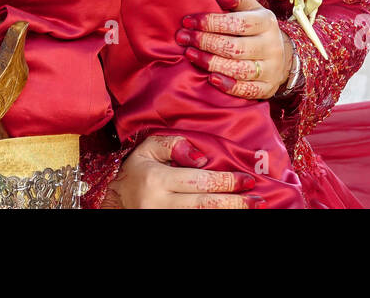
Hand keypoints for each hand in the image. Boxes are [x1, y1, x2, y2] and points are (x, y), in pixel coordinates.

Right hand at [101, 135, 264, 208]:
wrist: (112, 201)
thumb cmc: (135, 172)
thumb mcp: (147, 149)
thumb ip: (173, 145)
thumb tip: (201, 157)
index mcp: (158, 180)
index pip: (200, 181)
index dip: (226, 181)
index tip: (247, 180)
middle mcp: (160, 204)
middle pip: (205, 205)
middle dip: (235, 202)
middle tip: (257, 199)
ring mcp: (163, 219)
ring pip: (202, 217)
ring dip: (229, 213)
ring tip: (251, 209)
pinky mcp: (164, 225)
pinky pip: (194, 224)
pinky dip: (214, 219)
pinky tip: (229, 215)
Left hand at [178, 0, 292, 99]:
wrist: (282, 55)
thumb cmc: (256, 28)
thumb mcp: (251, 8)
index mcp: (267, 22)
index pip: (237, 23)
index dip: (210, 22)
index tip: (188, 21)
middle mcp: (271, 46)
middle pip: (235, 47)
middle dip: (205, 42)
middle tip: (183, 38)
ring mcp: (271, 69)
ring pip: (239, 69)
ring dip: (211, 63)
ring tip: (190, 55)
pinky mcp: (267, 88)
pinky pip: (247, 90)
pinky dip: (228, 86)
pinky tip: (210, 79)